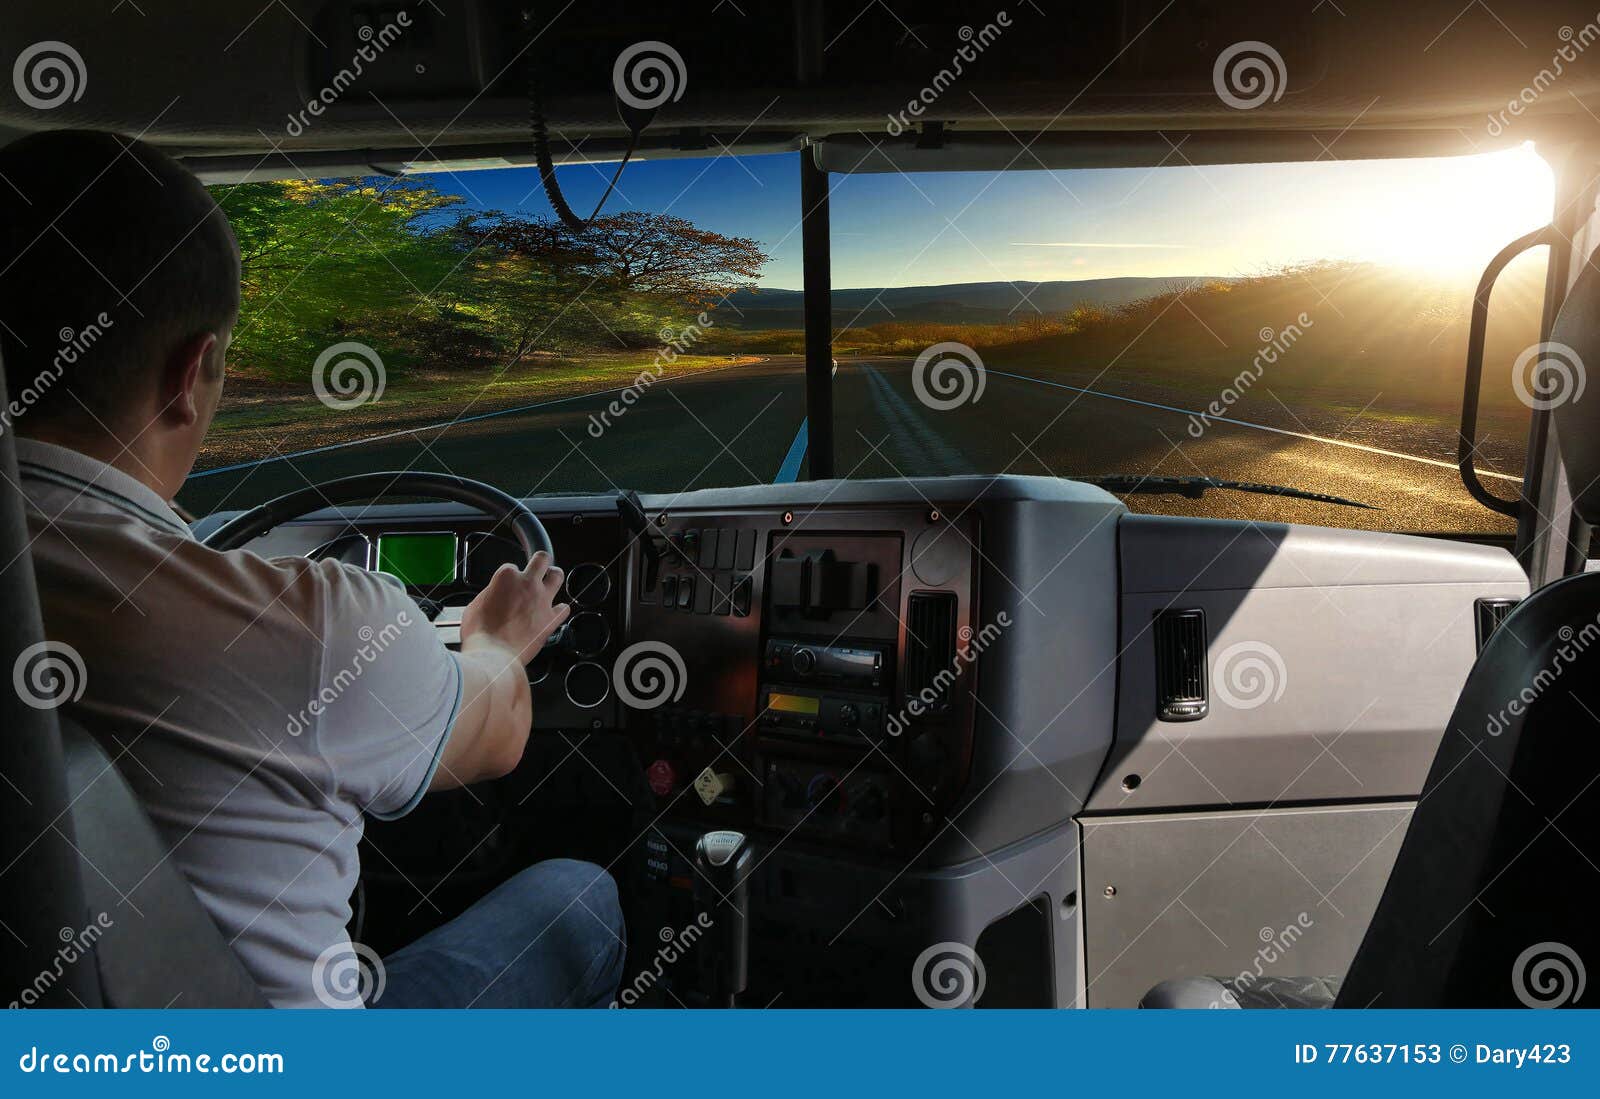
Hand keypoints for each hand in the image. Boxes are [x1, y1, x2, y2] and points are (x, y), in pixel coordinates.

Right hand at [459, 551, 569, 665]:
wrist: (493, 655)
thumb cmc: (480, 634)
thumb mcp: (474, 606)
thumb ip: (489, 595)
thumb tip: (494, 597)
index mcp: (506, 577)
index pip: (511, 567)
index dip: (508, 577)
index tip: (507, 585)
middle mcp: (527, 584)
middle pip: (541, 559)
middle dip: (539, 562)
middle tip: (537, 567)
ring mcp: (542, 600)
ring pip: (557, 576)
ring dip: (554, 577)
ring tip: (550, 580)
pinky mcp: (551, 619)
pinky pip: (564, 608)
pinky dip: (560, 609)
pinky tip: (555, 611)